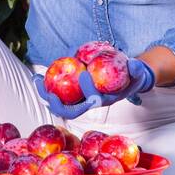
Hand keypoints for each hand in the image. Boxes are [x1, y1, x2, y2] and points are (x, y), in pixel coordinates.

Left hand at [30, 59, 156, 118]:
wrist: (126, 79)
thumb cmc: (131, 75)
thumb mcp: (137, 72)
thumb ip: (136, 69)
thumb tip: (133, 65)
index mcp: (105, 99)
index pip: (95, 99)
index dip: (88, 90)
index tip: (83, 75)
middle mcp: (90, 103)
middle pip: (72, 110)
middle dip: (58, 103)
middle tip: (49, 93)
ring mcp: (81, 100)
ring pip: (61, 104)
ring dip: (47, 94)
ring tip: (37, 80)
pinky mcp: (74, 95)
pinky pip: (58, 94)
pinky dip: (47, 86)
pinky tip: (38, 76)